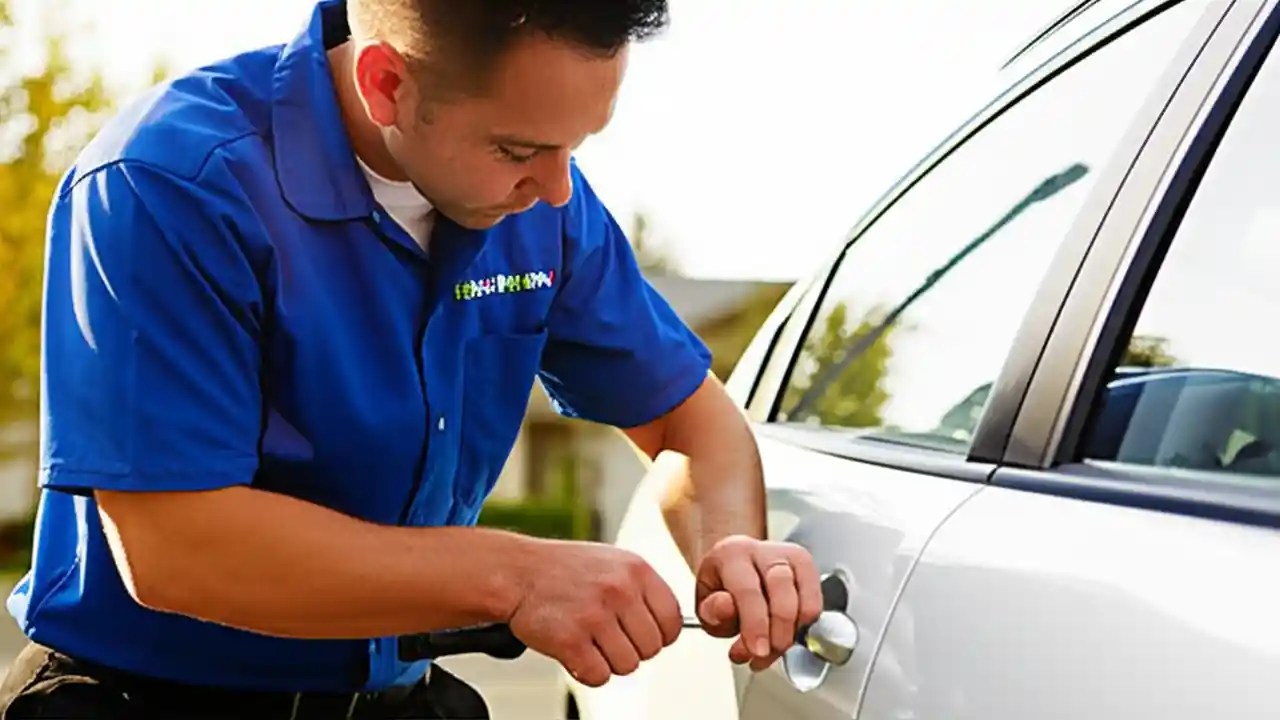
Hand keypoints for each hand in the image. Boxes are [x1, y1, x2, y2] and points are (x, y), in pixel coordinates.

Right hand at [505, 539, 681, 687]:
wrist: (517, 572)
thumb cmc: (566, 570)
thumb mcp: (614, 563)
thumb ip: (644, 590)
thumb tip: (671, 626)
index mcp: (636, 570)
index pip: (673, 622)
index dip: (659, 636)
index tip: (640, 634)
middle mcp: (619, 590)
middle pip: (652, 649)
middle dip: (631, 650)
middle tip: (607, 637)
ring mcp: (594, 615)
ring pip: (627, 666)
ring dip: (608, 661)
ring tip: (589, 641)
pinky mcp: (570, 640)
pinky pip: (598, 676)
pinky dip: (586, 671)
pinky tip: (574, 650)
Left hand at [694, 536, 821, 670]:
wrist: (734, 570)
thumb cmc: (721, 591)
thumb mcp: (705, 606)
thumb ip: (712, 611)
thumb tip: (725, 608)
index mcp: (731, 555)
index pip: (747, 589)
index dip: (755, 624)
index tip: (757, 651)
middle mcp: (762, 550)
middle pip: (781, 587)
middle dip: (778, 629)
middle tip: (766, 654)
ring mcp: (788, 556)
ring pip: (803, 596)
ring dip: (792, 632)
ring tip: (773, 650)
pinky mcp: (807, 567)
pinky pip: (816, 602)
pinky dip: (804, 627)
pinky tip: (786, 637)